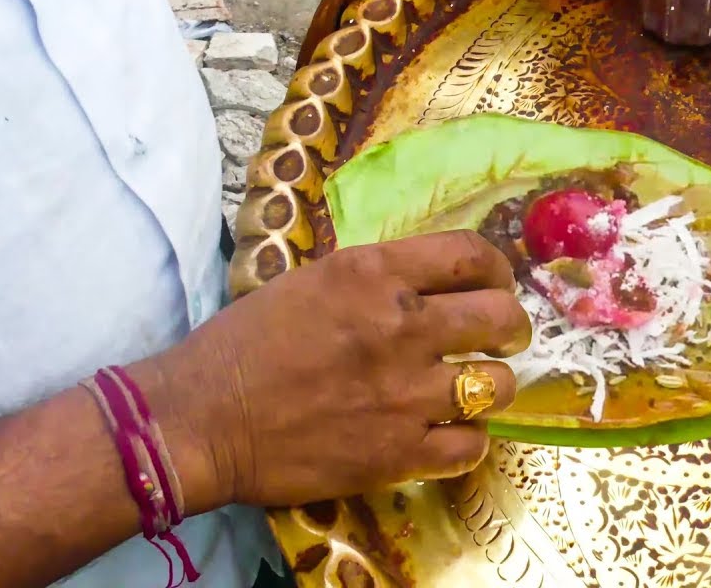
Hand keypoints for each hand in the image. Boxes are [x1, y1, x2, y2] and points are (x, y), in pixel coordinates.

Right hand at [155, 230, 531, 508]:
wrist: (201, 418)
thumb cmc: (244, 344)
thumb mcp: (312, 280)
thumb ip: (377, 279)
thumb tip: (429, 283)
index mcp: (375, 274)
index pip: (471, 257)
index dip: (496, 271)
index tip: (495, 285)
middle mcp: (402, 327)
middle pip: (501, 318)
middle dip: (510, 326)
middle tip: (500, 338)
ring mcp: (406, 394)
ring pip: (498, 385)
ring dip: (491, 386)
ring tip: (474, 389)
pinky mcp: (399, 453)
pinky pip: (472, 446)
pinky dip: (468, 440)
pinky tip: (451, 434)